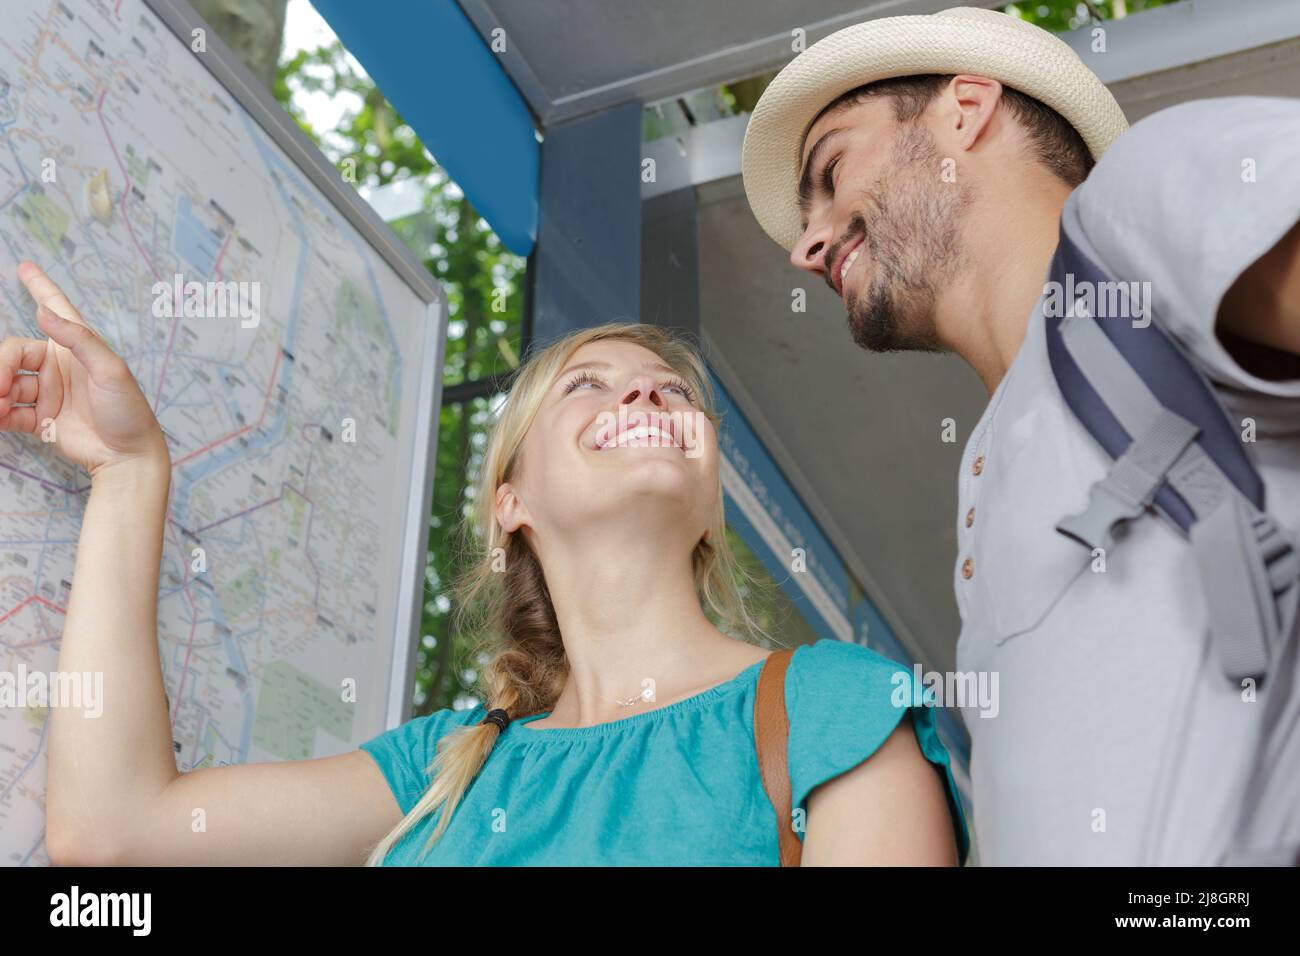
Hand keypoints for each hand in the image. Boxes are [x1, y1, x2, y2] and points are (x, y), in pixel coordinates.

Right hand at [0, 261, 169, 478]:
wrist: (128, 456)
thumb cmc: (128, 411)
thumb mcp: (110, 370)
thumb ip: (78, 339)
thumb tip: (44, 312)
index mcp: (77, 348)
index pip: (55, 309)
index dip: (40, 288)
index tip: (24, 267)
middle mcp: (58, 367)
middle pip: (13, 353)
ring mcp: (47, 393)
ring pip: (5, 383)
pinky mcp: (40, 419)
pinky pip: (7, 411)